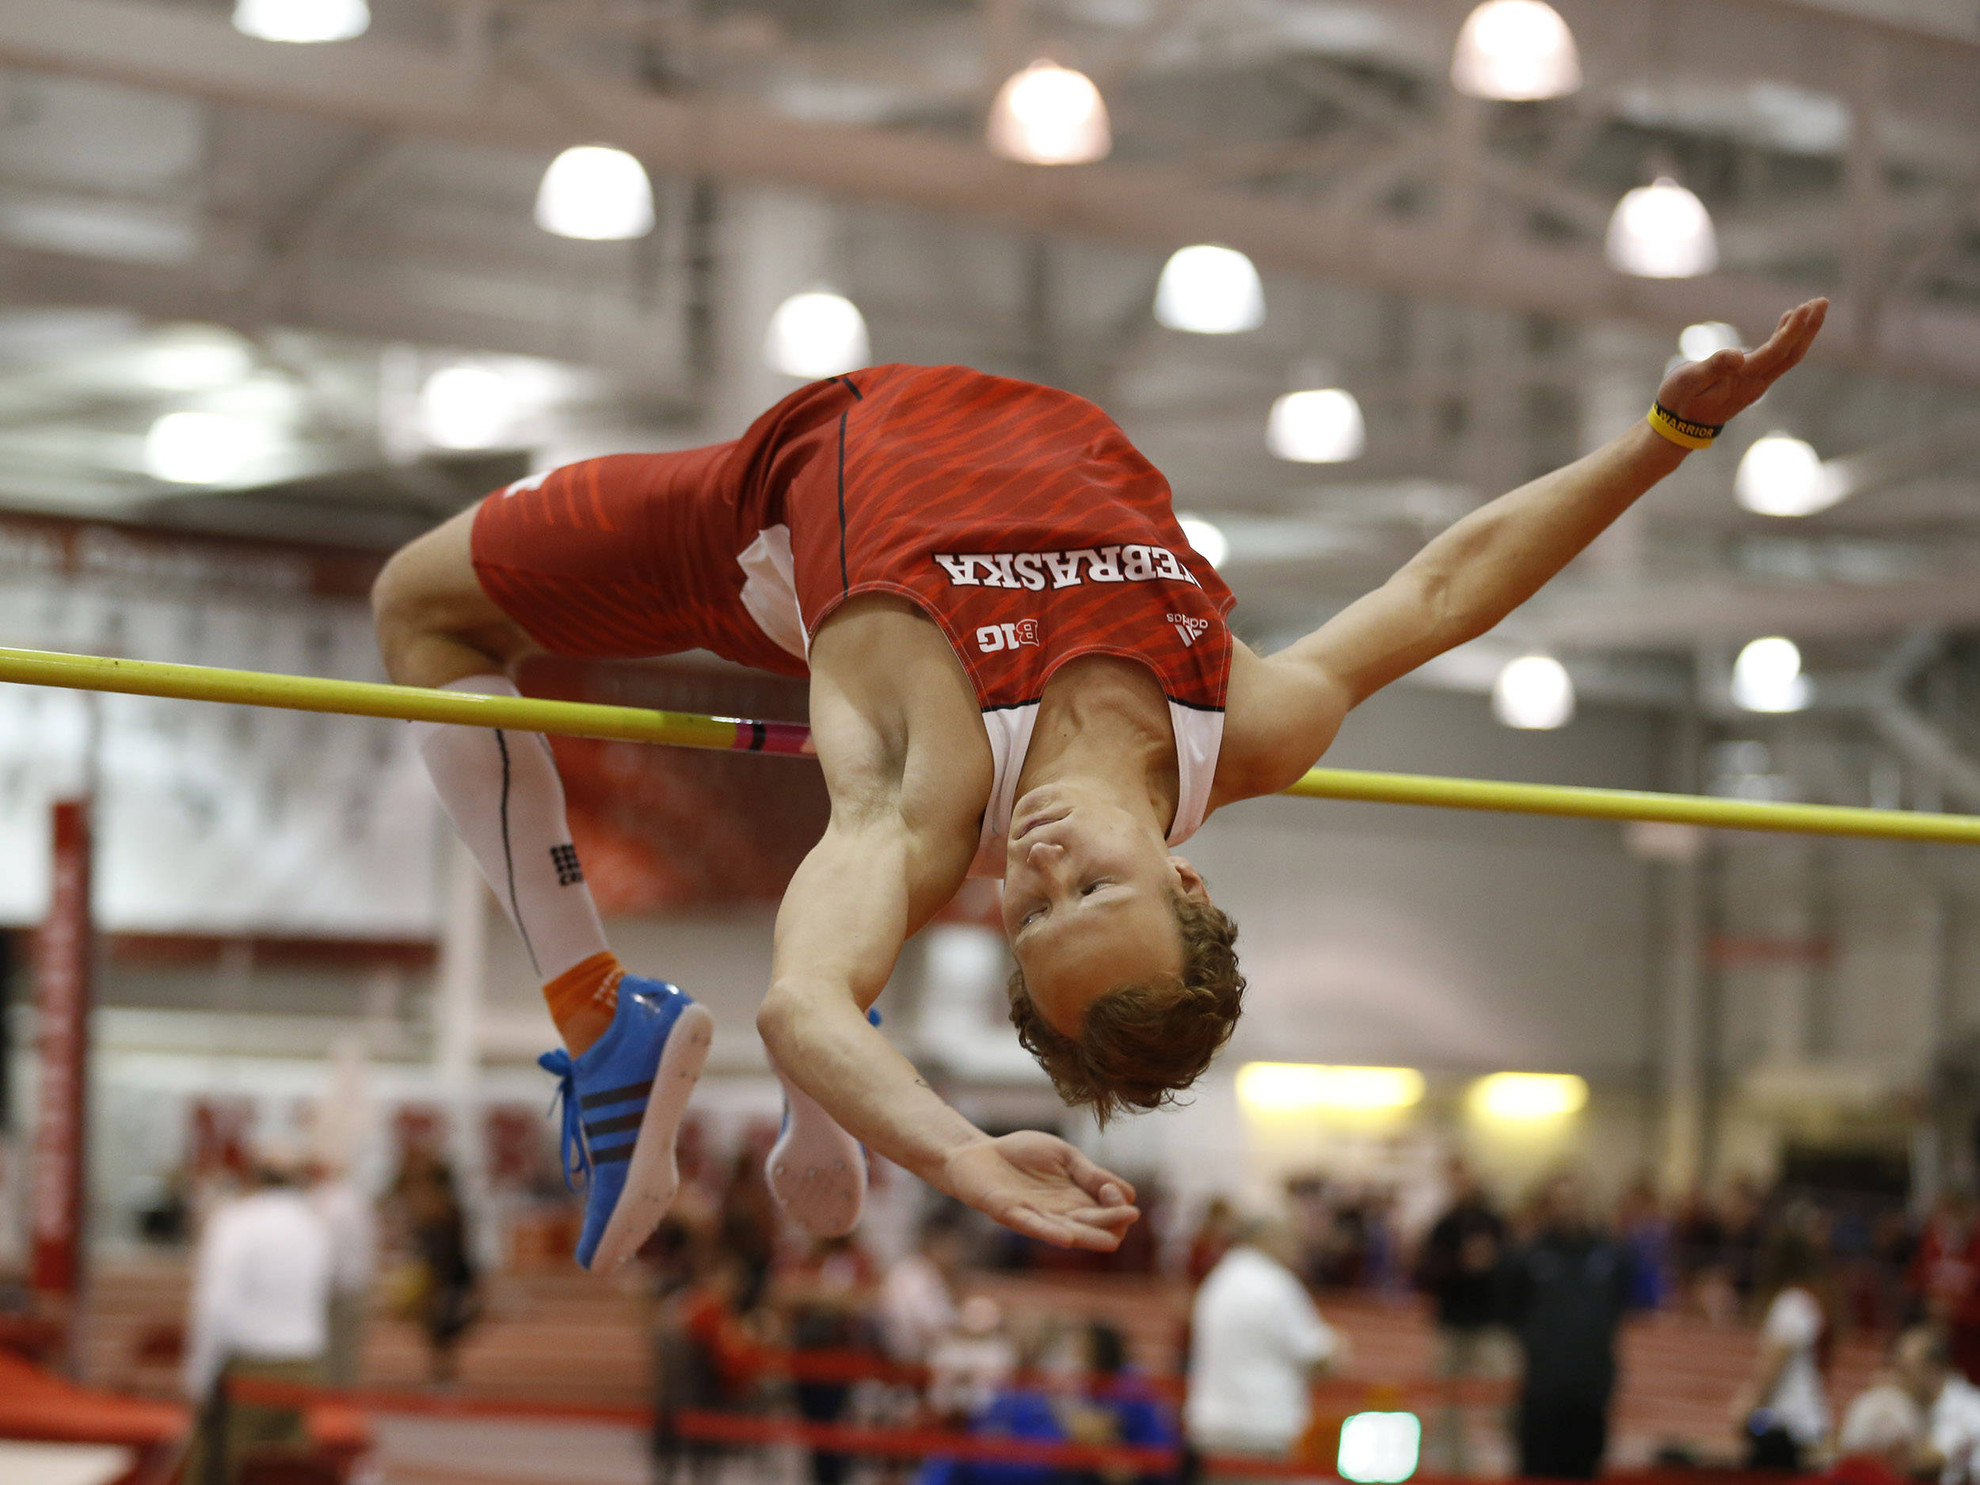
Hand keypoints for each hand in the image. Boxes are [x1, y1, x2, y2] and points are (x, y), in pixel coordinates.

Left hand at [941, 1131, 1138, 1250]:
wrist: (979, 1152)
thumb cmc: (1021, 1154)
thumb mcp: (1064, 1155)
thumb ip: (1091, 1173)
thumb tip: (1129, 1193)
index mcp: (1076, 1199)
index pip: (1108, 1215)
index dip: (1118, 1205)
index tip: (1111, 1188)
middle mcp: (1060, 1214)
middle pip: (1095, 1231)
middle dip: (1113, 1223)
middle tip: (1127, 1214)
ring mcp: (1035, 1216)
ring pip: (1070, 1234)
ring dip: (1091, 1236)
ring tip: (1111, 1240)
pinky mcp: (1009, 1213)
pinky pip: (1033, 1227)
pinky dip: (1050, 1233)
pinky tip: (1068, 1237)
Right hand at [1656, 298, 1826, 427]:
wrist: (1678, 428)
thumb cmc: (1679, 401)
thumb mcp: (1688, 382)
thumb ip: (1712, 368)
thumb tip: (1738, 355)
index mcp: (1743, 381)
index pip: (1776, 353)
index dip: (1792, 330)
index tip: (1805, 308)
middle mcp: (1757, 383)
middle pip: (1792, 354)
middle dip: (1809, 328)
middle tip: (1822, 301)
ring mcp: (1756, 383)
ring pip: (1788, 356)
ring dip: (1803, 331)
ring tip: (1814, 305)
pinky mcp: (1751, 381)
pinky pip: (1777, 358)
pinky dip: (1786, 337)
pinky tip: (1787, 320)